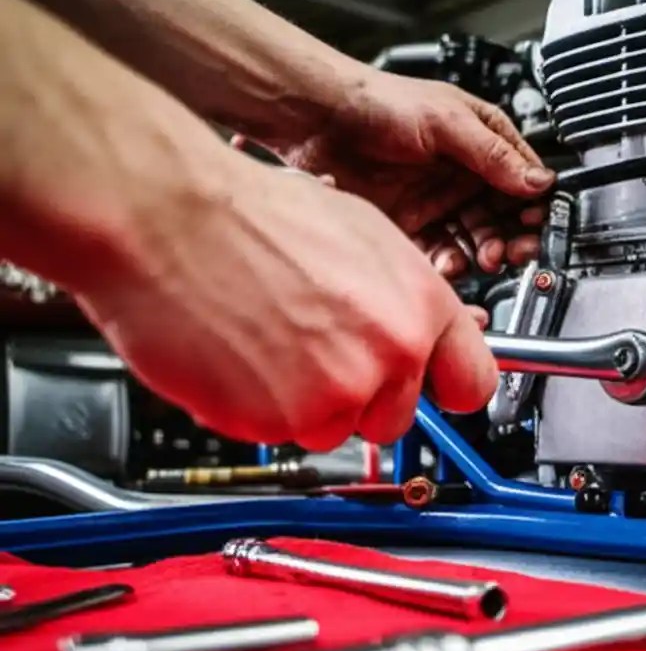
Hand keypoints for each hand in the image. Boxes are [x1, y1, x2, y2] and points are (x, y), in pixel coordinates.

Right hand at [74, 158, 496, 450]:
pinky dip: (260, 408)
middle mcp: (387, 359)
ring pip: (334, 429)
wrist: (168, 220)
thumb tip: (420, 331)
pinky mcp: (273, 424)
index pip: (472, 384)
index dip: (448, 387)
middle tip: (319, 348)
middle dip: (364, 395)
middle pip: (396, 417)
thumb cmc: (254, 216)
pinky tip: (241, 355)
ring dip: (308, 402)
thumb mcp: (367, 237)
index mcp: (420, 309)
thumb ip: (404, 301)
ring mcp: (331, 397)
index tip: (437, 388)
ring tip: (271, 341)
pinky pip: (279, 434)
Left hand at [273, 70, 552, 277]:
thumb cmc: (380, 103)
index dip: (534, 207)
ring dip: (485, 254)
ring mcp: (440, 202)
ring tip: (482, 258)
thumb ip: (494, 155)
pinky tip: (448, 262)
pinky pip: (442, 253)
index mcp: (485, 144)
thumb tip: (539, 182)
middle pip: (506, 219)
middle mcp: (466, 175)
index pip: (525, 183)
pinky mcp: (414, 225)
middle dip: (513, 238)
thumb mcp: (447, 122)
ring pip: (477, 241)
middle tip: (511, 251)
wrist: (319, 118)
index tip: (533, 226)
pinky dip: (449, 264)